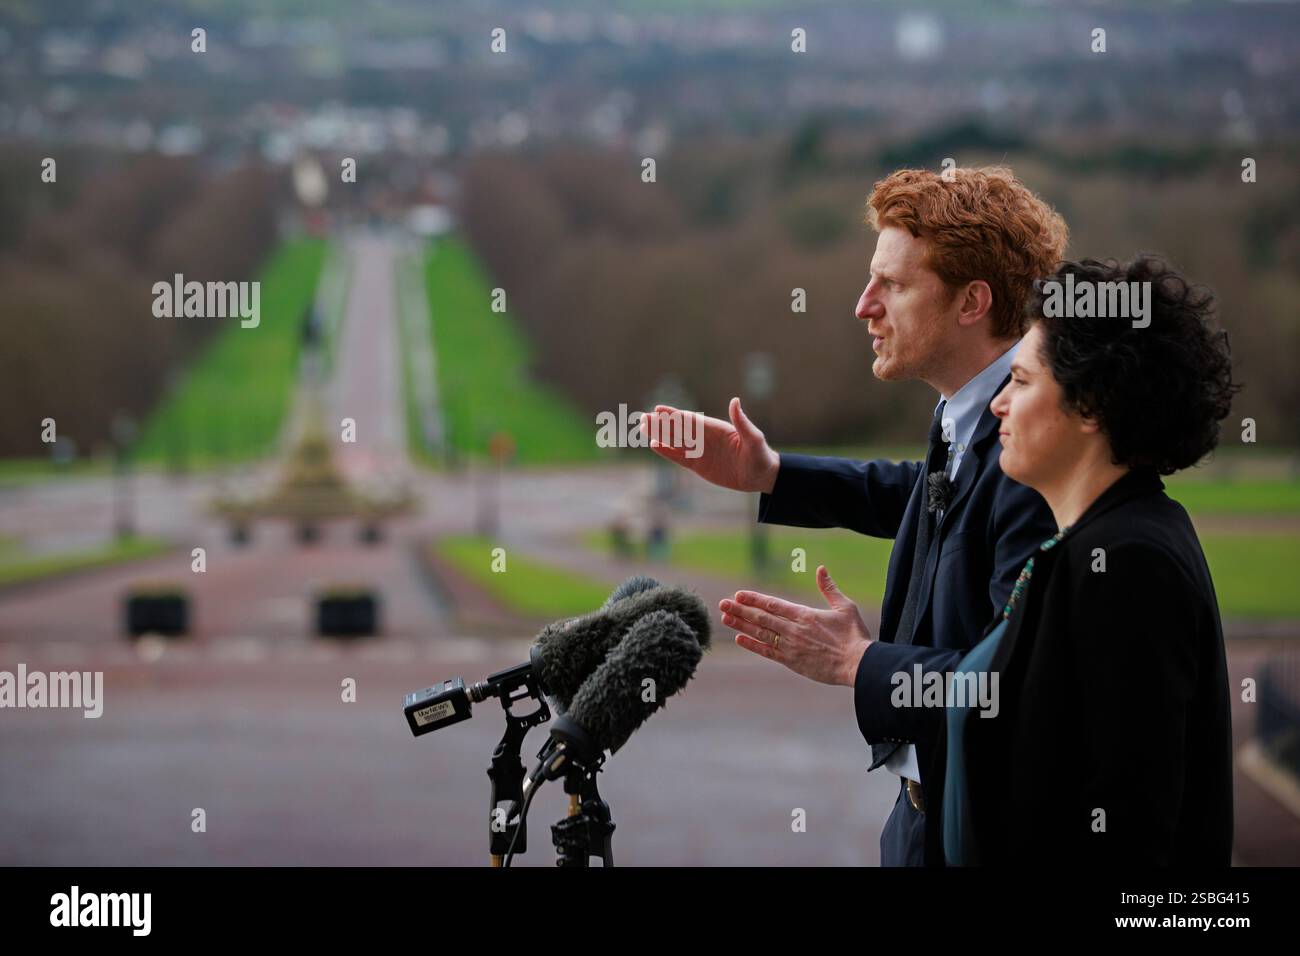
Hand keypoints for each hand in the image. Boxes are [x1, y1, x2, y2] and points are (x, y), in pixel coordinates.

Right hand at [639, 397, 779, 493]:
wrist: (762, 476)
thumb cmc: (760, 456)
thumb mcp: (753, 439)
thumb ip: (742, 422)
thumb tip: (735, 401)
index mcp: (716, 429)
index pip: (691, 421)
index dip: (675, 414)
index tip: (659, 409)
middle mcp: (705, 438)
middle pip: (679, 429)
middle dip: (661, 423)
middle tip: (643, 417)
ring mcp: (701, 451)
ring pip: (675, 441)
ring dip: (659, 434)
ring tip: (642, 427)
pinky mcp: (699, 465)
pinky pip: (679, 457)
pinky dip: (666, 451)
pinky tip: (654, 444)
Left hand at [719, 566, 872, 686]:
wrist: (857, 664)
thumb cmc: (854, 635)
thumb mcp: (844, 607)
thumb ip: (829, 588)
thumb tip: (820, 569)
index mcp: (805, 615)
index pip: (773, 605)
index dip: (754, 599)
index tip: (739, 594)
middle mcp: (793, 630)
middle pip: (762, 618)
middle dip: (741, 610)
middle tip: (722, 604)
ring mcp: (790, 646)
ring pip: (761, 633)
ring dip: (742, 625)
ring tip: (725, 618)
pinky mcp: (792, 661)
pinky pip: (767, 652)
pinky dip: (753, 645)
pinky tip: (740, 638)